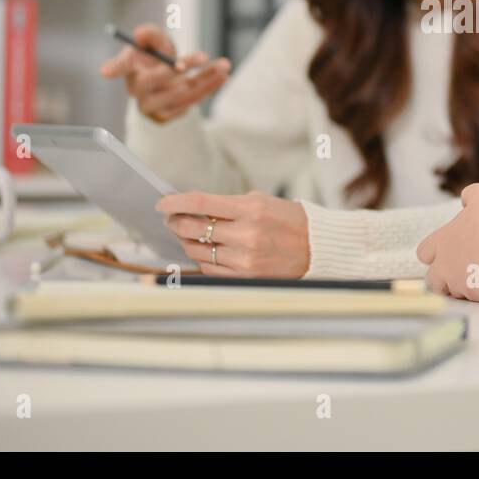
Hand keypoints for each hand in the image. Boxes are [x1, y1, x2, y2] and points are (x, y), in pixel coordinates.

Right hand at [99, 23, 230, 121]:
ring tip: (224, 64)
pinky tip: (223, 75)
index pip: (120, 66)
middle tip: (201, 55)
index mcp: (130, 68)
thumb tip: (141, 33)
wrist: (166, 81)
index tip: (105, 71)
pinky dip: (209, 87)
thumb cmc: (156, 56)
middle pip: (152, 82)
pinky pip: (192, 102)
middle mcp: (137, 89)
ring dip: (205, 78)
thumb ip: (150, 34)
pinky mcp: (168, 115)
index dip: (114, 68)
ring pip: (179, 92)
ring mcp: (152, 105)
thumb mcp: (154, 41)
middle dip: (176, 68)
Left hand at [156, 190, 310, 277]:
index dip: (175, 202)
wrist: (316, 248)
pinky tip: (205, 250)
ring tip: (188, 235)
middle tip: (172, 218)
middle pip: (192, 228)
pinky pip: (210, 268)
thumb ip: (229, 204)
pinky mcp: (244, 277)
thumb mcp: (261, 201)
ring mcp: (244, 258)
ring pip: (197, 251)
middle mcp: (246, 234)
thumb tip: (194, 207)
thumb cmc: (289, 220)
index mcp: (251, 209)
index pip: (200, 203)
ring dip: (187, 241)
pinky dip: (202, 258)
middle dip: (176, 222)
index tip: (162, 203)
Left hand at [416, 184, 478, 302]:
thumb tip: (466, 200)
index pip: (425, 252)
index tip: (447, 253)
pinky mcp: (475, 297)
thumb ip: (469, 196)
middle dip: (442, 279)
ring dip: (464, 287)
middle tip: (461, 272)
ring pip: (454, 291)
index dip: (434, 254)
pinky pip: (474, 300)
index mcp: (443, 241)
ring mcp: (458, 283)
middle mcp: (445, 265)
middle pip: (433, 280)